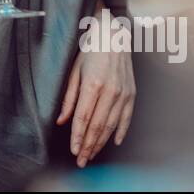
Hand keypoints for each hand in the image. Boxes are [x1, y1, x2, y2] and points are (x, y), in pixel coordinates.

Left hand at [56, 12, 135, 166]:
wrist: (113, 33)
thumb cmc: (89, 49)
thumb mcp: (73, 70)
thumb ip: (68, 97)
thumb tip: (61, 121)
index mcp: (93, 83)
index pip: (83, 117)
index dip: (78, 136)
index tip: (73, 150)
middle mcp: (111, 90)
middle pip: (98, 125)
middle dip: (88, 145)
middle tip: (81, 160)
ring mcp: (123, 92)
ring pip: (111, 125)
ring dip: (101, 142)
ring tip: (92, 154)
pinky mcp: (132, 93)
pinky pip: (127, 117)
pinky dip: (120, 132)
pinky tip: (113, 142)